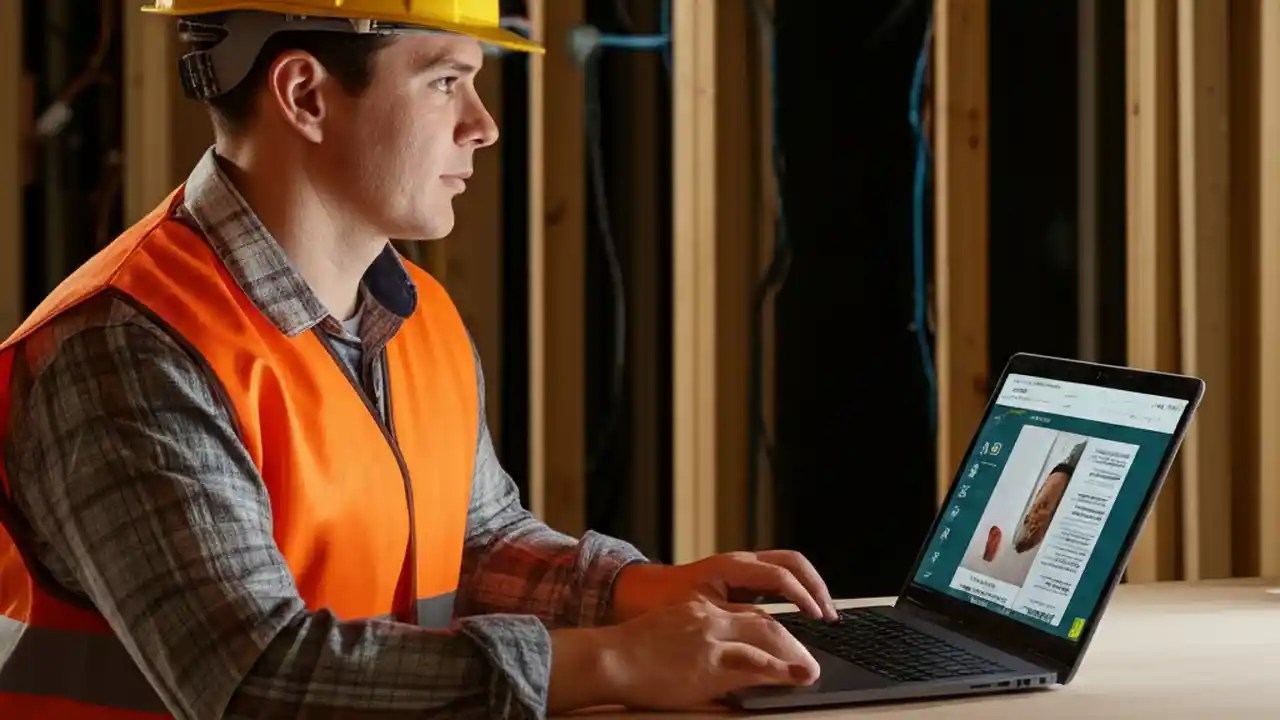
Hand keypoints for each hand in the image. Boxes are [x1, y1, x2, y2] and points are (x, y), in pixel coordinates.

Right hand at [549, 599, 820, 712]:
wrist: (609, 658)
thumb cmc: (632, 653)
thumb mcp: (670, 634)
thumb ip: (698, 641)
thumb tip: (721, 664)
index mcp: (700, 610)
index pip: (749, 613)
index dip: (776, 628)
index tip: (792, 642)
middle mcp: (710, 619)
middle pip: (764, 623)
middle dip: (793, 641)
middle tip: (810, 660)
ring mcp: (710, 640)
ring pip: (766, 638)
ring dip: (794, 656)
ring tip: (810, 671)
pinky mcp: (708, 664)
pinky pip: (753, 665)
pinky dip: (779, 671)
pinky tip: (795, 677)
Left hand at [609, 550, 838, 623]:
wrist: (637, 594)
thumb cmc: (664, 602)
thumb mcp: (703, 615)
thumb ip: (738, 620)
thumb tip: (773, 632)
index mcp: (731, 566)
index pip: (780, 574)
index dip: (803, 595)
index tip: (818, 617)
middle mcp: (740, 562)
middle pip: (792, 562)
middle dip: (815, 585)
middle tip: (830, 614)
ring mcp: (741, 569)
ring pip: (787, 567)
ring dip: (808, 587)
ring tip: (823, 613)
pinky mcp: (740, 580)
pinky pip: (776, 579)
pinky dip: (794, 591)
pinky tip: (801, 612)